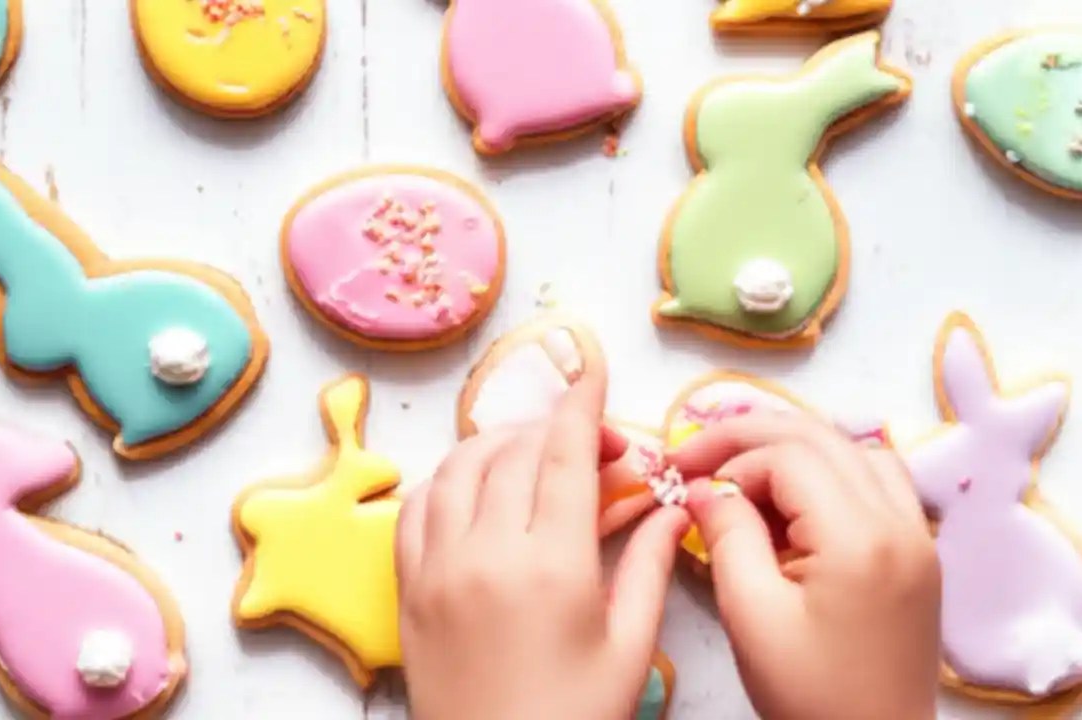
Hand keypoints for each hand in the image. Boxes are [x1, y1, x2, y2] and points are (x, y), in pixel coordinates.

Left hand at [395, 370, 688, 719]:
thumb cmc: (572, 719)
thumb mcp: (628, 648)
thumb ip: (648, 566)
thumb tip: (674, 506)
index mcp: (550, 566)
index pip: (563, 456)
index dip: (581, 405)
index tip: (590, 369)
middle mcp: (485, 553)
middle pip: (515, 453)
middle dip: (556, 430)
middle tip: (597, 450)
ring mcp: (437, 567)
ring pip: (459, 467)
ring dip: (498, 444)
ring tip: (536, 456)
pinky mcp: (408, 587)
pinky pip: (417, 506)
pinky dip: (447, 480)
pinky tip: (475, 487)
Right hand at [670, 413, 939, 719]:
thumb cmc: (808, 695)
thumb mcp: (750, 615)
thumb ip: (727, 535)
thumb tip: (703, 487)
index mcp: (860, 539)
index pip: (788, 457)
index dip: (729, 460)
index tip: (685, 484)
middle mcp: (900, 524)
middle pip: (824, 438)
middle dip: (752, 437)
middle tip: (694, 454)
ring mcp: (917, 537)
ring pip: (854, 451)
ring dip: (794, 449)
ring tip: (741, 472)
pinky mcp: (918, 554)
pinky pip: (877, 483)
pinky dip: (830, 472)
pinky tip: (792, 498)